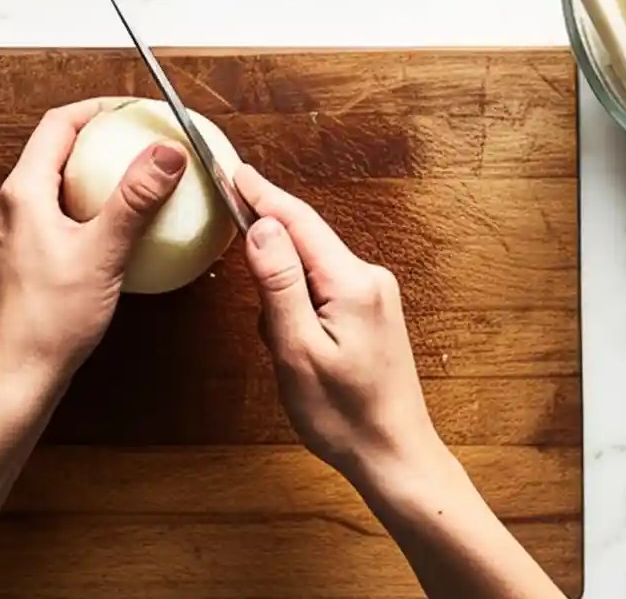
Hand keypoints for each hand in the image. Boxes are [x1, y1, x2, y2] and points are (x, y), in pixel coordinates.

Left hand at [0, 99, 187, 391]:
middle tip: (136, 140)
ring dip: (89, 176)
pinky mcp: (16, 261)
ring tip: (129, 182)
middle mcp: (7, 208)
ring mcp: (7, 235)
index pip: (58, 124)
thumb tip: (167, 153)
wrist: (17, 378)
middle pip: (52, 151)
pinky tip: (111, 233)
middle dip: (97, 139)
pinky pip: (50, 218)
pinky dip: (82, 210)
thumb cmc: (52, 322)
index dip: (98, 108)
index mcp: (22, 193)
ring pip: (51, 186)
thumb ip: (136, 199)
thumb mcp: (104, 253)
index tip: (132, 109)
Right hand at [235, 165, 444, 482]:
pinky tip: (291, 340)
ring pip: (311, 267)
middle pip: (305, 239)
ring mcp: (373, 295)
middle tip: (232, 229)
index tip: (232, 170)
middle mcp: (369, 278)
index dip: (261, 194)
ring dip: (281, 288)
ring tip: (274, 337)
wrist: (393, 454)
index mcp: (352, 282)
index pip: (298, 221)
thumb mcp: (297, 350)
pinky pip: (323, 288)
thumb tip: (262, 227)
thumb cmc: (344, 414)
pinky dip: (297, 303)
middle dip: (266, 241)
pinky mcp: (371, 312)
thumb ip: (279, 284)